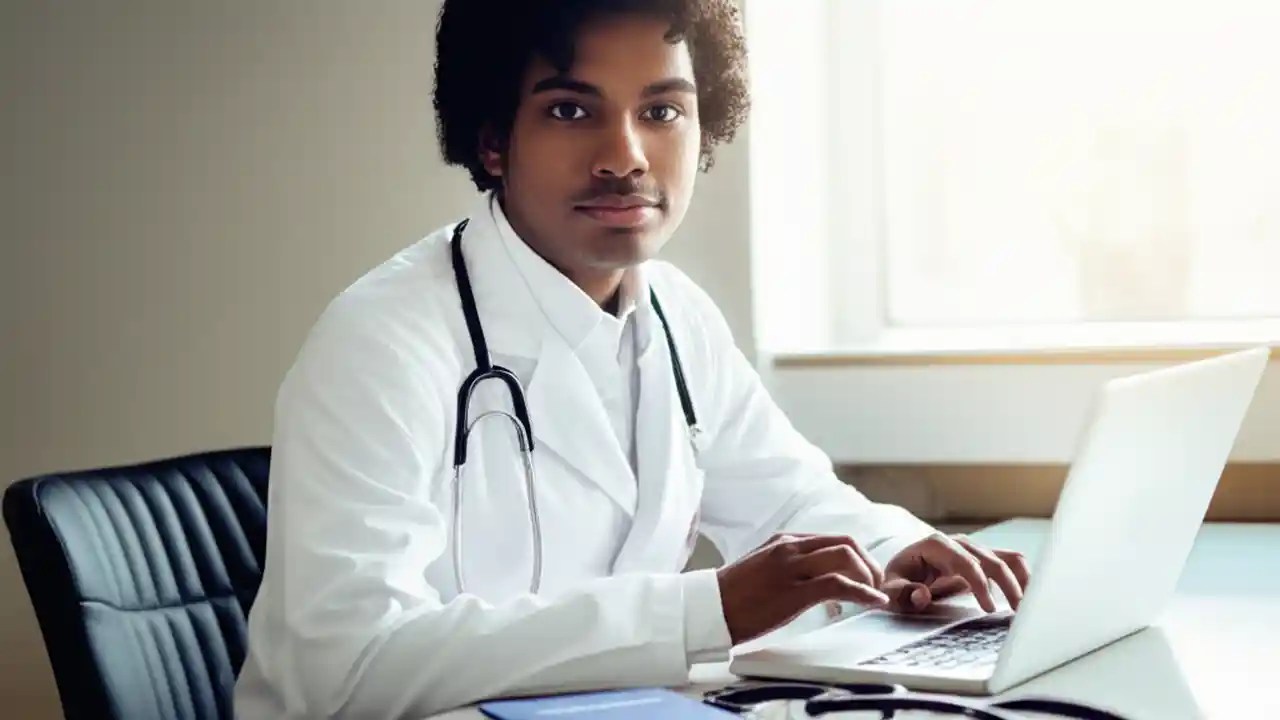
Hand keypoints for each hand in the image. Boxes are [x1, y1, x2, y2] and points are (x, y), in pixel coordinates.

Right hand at [716, 533, 888, 644]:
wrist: (707, 609)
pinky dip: (863, 593)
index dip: (855, 556)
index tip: (864, 575)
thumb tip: (813, 582)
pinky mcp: (794, 592)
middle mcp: (789, 548)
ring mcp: (792, 568)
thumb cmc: (732, 597)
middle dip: (868, 562)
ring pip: (845, 556)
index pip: (831, 539)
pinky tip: (872, 602)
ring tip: (875, 595)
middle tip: (876, 584)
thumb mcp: (761, 570)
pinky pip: (839, 584)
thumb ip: (787, 567)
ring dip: (869, 576)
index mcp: (782, 541)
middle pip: (845, 542)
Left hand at [881, 533, 1030, 613]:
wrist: (903, 568)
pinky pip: (1010, 561)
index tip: (989, 608)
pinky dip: (1023, 576)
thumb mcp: (891, 587)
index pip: (966, 562)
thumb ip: (901, 592)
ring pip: (1006, 558)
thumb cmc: (898, 578)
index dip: (980, 584)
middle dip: (1008, 586)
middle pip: (991, 560)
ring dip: (1021, 582)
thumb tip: (922, 595)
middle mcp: (959, 542)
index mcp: (936, 545)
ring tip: (1029, 607)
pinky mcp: (983, 556)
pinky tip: (1030, 597)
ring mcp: (974, 548)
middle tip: (1017, 613)